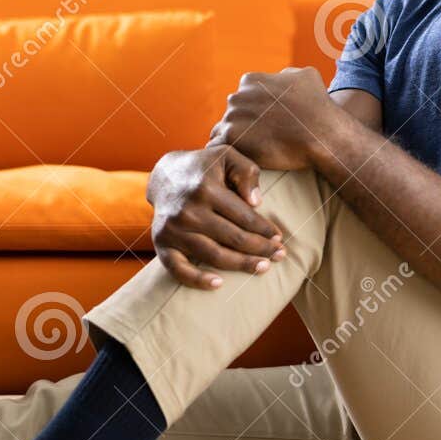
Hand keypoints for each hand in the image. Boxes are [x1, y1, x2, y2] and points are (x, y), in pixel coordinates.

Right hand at [148, 146, 285, 289]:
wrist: (165, 176)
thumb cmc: (204, 167)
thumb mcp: (227, 154)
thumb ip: (247, 171)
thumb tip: (256, 203)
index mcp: (205, 188)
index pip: (245, 217)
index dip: (265, 230)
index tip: (279, 237)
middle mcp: (187, 211)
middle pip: (233, 238)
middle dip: (261, 249)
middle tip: (280, 255)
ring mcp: (173, 230)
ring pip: (214, 256)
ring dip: (242, 265)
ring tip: (263, 268)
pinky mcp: (161, 244)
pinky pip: (178, 269)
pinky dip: (197, 280)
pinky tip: (218, 284)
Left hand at [210, 67, 336, 170]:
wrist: (322, 135)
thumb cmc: (318, 107)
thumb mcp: (305, 76)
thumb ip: (286, 75)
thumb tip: (280, 78)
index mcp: (250, 81)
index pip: (242, 98)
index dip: (253, 113)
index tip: (265, 126)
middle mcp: (237, 96)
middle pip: (232, 114)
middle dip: (243, 125)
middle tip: (259, 141)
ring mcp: (232, 117)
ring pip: (224, 130)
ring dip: (235, 140)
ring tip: (251, 153)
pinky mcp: (231, 138)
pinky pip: (219, 147)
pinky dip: (228, 153)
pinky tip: (241, 160)